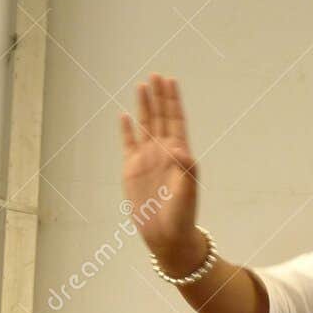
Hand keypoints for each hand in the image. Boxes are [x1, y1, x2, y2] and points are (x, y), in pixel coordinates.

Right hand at [121, 72, 199, 262]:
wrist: (167, 237)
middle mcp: (163, 153)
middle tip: (156, 75)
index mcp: (179, 155)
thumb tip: (180, 148)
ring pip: (146, 126)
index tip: (170, 80)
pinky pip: (128, 144)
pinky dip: (126, 130)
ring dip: (145, 106)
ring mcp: (147, 160)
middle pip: (161, 118)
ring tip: (143, 85)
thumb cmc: (181, 217)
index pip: (176, 120)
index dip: (173, 100)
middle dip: (159, 96)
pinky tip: (125, 116)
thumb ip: (186, 170)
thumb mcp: (187, 194)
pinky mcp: (132, 169)